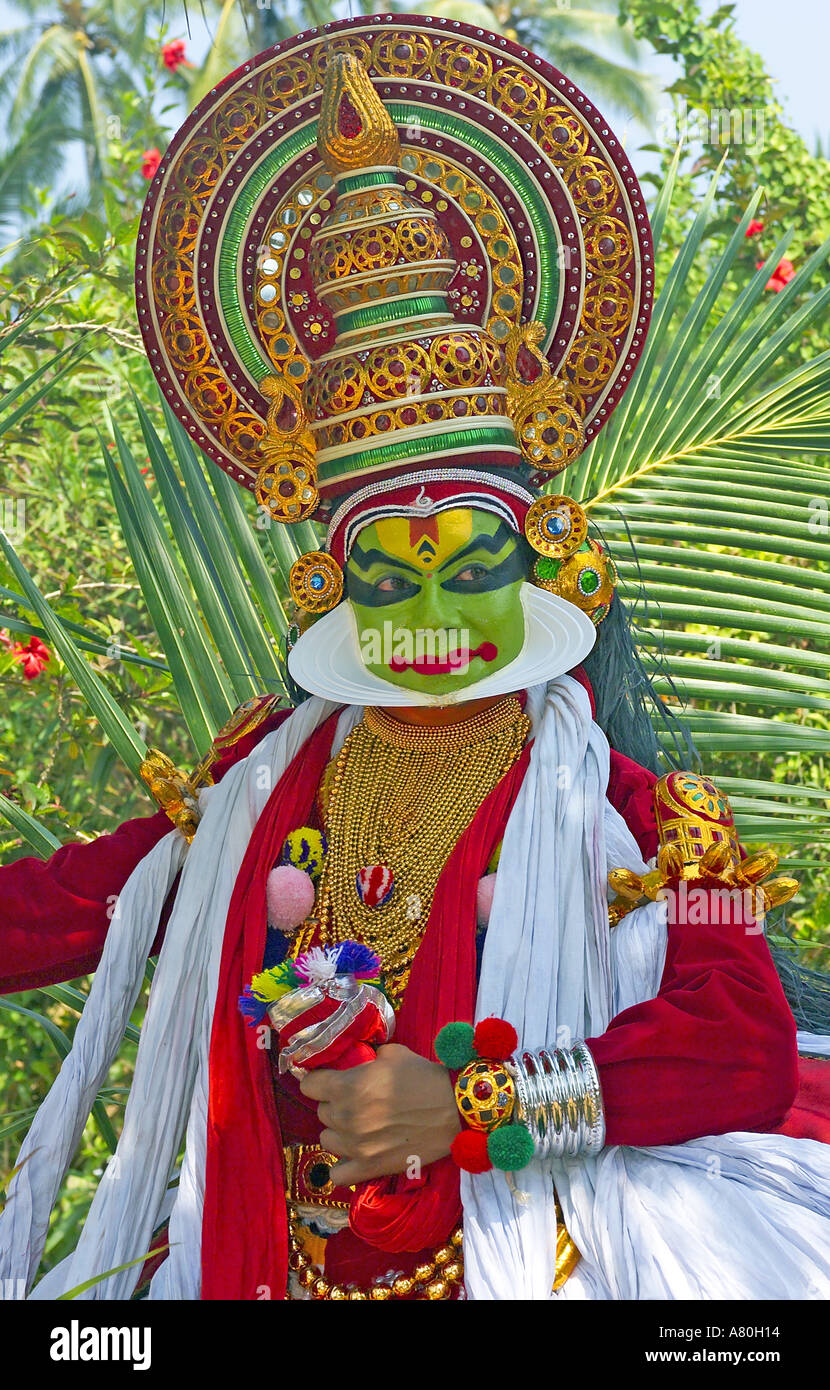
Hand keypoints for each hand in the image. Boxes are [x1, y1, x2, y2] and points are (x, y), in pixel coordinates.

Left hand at [298, 1043, 459, 1185]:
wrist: (454, 1110)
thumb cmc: (424, 1077)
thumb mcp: (394, 1054)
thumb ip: (369, 1058)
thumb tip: (363, 1061)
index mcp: (347, 1086)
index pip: (309, 1085)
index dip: (318, 1081)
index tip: (326, 1081)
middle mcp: (345, 1116)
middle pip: (321, 1112)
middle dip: (334, 1104)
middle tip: (354, 1101)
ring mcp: (355, 1146)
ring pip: (326, 1140)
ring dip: (338, 1132)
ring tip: (357, 1127)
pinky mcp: (369, 1168)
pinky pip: (338, 1175)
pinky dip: (342, 1166)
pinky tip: (354, 1155)